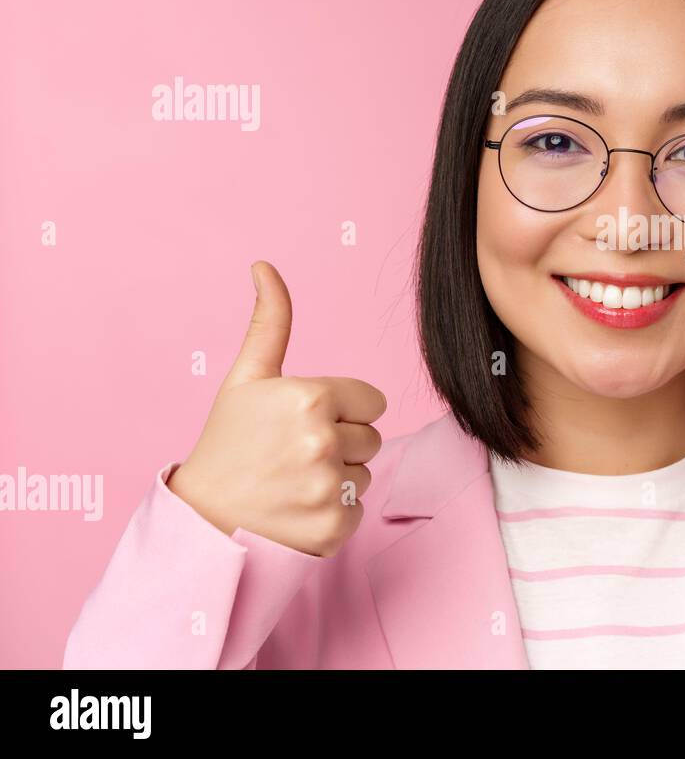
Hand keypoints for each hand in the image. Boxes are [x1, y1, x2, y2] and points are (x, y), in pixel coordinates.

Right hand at [166, 261, 386, 556]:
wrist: (202, 519)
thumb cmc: (228, 443)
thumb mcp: (245, 378)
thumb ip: (270, 322)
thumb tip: (265, 266)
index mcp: (310, 397)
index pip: (372, 401)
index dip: (342, 410)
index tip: (304, 422)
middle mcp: (322, 440)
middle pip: (372, 437)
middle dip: (340, 442)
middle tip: (293, 454)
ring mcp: (329, 487)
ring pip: (366, 472)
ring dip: (338, 478)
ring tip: (293, 481)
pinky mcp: (334, 527)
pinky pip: (359, 509)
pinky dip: (334, 512)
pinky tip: (297, 509)